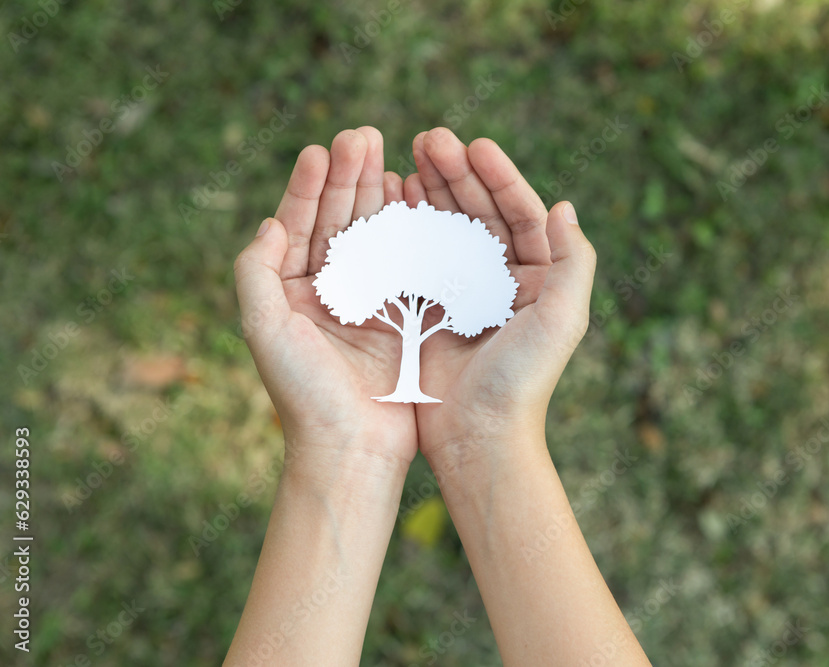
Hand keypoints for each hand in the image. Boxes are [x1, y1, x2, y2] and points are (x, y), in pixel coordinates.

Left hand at [234, 127, 417, 478]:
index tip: (322, 149)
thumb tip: (268, 223)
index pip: (296, 226)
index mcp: (290, 294)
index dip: (307, 186)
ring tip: (390, 153)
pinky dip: (410, 230)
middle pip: (336, 222)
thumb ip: (256, 273)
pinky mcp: (402, 317)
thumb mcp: (264, 330)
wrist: (353, 450)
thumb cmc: (303, 395)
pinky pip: (406, 262)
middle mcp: (327, 293)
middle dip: (348, 177)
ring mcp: (367, 302)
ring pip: (372, 236)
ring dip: (378, 194)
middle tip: (364, 135)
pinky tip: (415, 199)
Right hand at [400, 128, 596, 467]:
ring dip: (431, 191)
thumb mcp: (561, 320)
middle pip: (482, 214)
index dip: (500, 176)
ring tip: (407, 157)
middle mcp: (504, 282)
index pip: (523, 214)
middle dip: (457, 174)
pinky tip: (393, 199)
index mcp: (540, 281)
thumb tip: (564, 206)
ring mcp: (465, 294)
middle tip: (428, 138)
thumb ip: (573, 262)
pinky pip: (418, 257)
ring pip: (448, 229)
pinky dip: (407, 227)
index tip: (474, 144)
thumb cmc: (523, 382)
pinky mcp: (431, 310)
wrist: (478, 439)